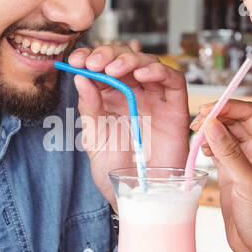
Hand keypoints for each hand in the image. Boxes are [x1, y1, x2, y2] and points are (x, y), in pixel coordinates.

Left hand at [66, 44, 189, 206]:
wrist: (137, 196)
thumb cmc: (116, 171)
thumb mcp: (95, 139)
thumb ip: (90, 108)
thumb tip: (81, 77)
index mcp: (110, 98)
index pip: (101, 66)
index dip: (89, 56)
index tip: (77, 59)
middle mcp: (133, 94)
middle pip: (125, 58)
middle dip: (109, 54)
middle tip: (95, 63)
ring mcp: (155, 99)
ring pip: (148, 63)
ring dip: (131, 59)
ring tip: (114, 69)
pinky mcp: (175, 108)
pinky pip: (173, 80)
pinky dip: (160, 71)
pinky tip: (143, 75)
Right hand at [193, 100, 251, 251]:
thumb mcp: (247, 183)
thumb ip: (229, 153)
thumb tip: (213, 126)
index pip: (249, 114)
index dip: (228, 107)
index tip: (207, 110)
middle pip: (235, 121)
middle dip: (215, 118)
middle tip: (195, 124)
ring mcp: (244, 162)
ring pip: (225, 135)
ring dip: (210, 131)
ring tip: (195, 135)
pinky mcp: (232, 174)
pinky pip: (219, 151)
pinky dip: (208, 146)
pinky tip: (201, 150)